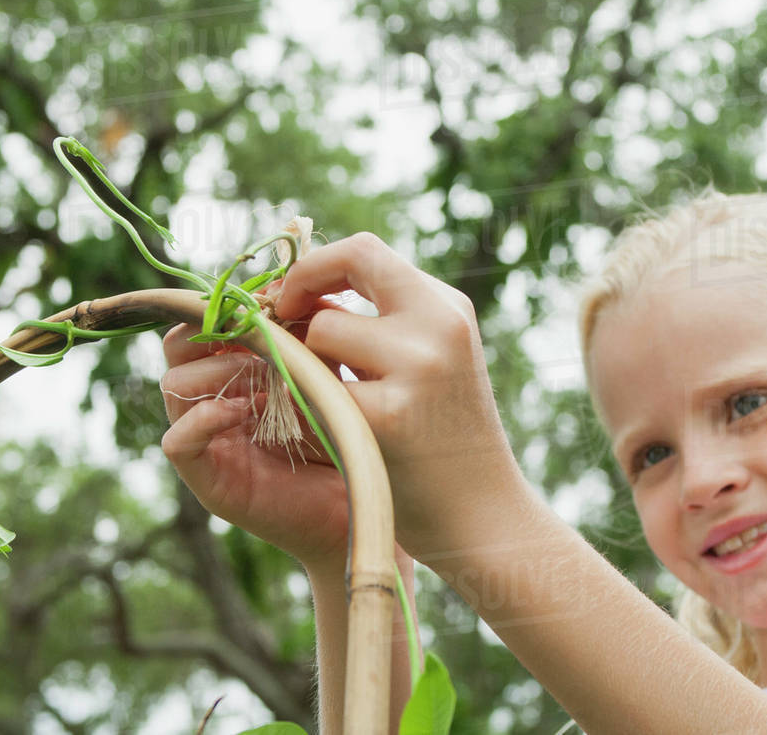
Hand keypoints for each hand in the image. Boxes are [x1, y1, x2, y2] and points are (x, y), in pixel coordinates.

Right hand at [160, 321, 350, 568]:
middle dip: (214, 332)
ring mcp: (207, 440)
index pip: (205, 322)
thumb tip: (297, 285)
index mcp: (236, 371)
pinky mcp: (209, 479)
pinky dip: (204, 419)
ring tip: (261, 379)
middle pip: (178, 347)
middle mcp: (214, 400)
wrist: (362, 508)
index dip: (229, 307)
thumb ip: (311, 335)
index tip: (269, 304)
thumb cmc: (348, 439)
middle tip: (259, 336)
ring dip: (216, 372)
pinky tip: (245, 411)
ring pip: (174, 386)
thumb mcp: (329, 375)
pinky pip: (176, 441)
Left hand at [274, 232, 520, 553]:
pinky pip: (314, 390)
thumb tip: (305, 291)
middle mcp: (439, 324)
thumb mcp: (431, 363)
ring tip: (336, 404)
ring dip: (310, 366)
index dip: (317, 265)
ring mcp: (418, 365)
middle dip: (299, 289)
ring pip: (322, 332)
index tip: (294, 298)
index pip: (366, 249)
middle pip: (347, 264)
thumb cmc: (445, 442)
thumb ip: (383, 322)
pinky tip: (340, 438)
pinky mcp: (388, 414)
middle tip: (280, 323)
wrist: (486, 517)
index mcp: (448, 308)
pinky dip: (310, 410)